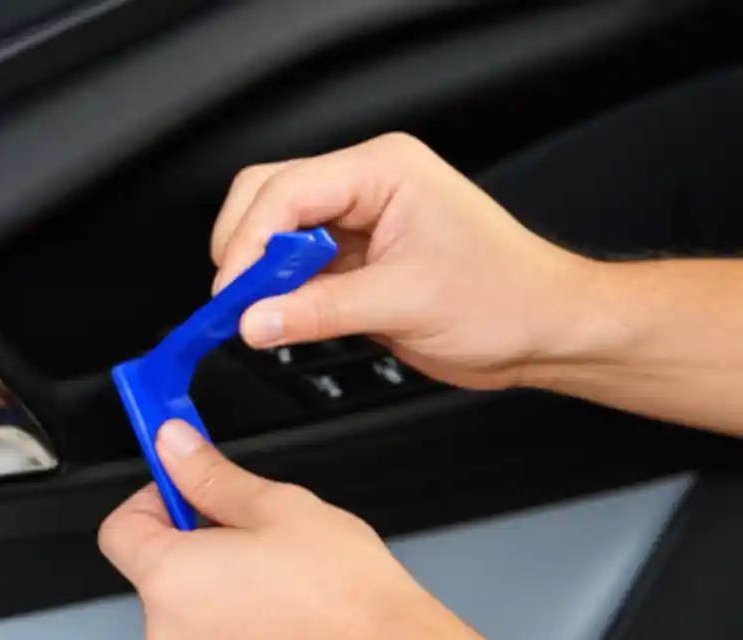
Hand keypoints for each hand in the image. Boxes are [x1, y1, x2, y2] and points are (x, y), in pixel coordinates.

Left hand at [98, 420, 646, 639]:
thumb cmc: (348, 598)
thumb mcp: (278, 506)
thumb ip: (210, 473)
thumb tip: (174, 445)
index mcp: (171, 579)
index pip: (119, 526)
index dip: (152, 495)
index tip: (185, 482)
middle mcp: (169, 632)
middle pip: (154, 566)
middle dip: (192, 535)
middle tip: (247, 522)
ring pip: (186, 604)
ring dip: (215, 577)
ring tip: (278, 567)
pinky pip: (211, 638)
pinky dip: (233, 616)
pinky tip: (284, 604)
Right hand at [211, 132, 614, 389]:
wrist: (547, 329)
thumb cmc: (507, 297)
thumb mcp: (406, 303)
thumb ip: (320, 311)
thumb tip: (254, 320)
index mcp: (383, 170)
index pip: (286, 190)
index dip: (249, 241)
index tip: (233, 292)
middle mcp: (365, 186)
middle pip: (266, 198)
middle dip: (243, 250)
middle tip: (236, 303)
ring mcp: (356, 221)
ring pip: (273, 232)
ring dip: (258, 274)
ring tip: (256, 315)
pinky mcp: (352, 259)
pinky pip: (294, 269)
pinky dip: (278, 295)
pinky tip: (279, 319)